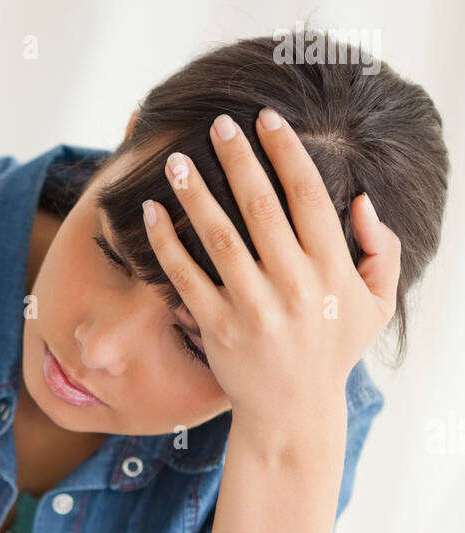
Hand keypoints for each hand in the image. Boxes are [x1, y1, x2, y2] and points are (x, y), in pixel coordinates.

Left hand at [141, 109, 400, 443]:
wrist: (293, 412)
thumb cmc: (332, 352)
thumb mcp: (376, 305)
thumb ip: (381, 251)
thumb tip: (362, 202)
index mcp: (331, 270)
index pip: (307, 195)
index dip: (285, 151)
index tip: (266, 120)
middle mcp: (293, 285)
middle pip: (259, 205)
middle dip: (236, 158)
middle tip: (218, 125)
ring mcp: (253, 307)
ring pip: (218, 236)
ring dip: (194, 192)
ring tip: (175, 161)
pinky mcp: (218, 328)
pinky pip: (186, 277)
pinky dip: (166, 243)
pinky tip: (153, 214)